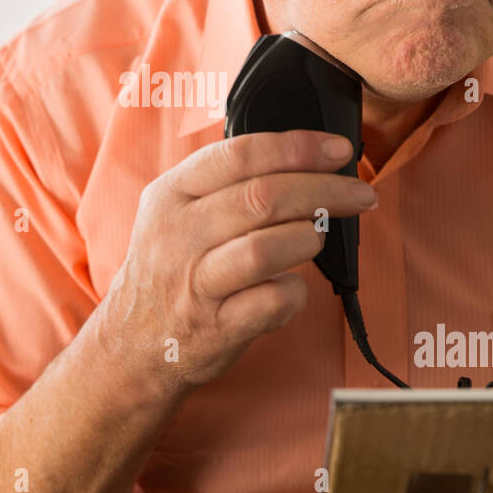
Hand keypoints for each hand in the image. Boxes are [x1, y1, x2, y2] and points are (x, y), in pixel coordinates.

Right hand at [95, 129, 376, 395]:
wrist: (132, 344)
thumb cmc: (171, 268)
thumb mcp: (175, 211)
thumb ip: (227, 182)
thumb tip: (306, 157)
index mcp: (171, 193)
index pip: (240, 154)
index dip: (298, 147)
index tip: (338, 150)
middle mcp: (178, 234)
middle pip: (263, 198)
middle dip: (325, 191)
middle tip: (359, 195)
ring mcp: (195, 283)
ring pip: (266, 248)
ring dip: (308, 239)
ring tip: (317, 238)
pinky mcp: (215, 327)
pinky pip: (273, 302)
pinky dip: (295, 292)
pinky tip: (291, 287)